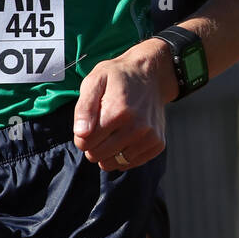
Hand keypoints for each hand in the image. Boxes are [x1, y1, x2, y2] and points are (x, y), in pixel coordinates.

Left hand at [72, 41, 174, 171]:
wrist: (150, 74)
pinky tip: (124, 137)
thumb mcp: (95, 81)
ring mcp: (149, 137)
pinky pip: (129, 163)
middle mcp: (136, 127)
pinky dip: (122, 154)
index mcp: (118, 112)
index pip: (85, 143)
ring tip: (112, 131)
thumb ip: (84, 108)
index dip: (81, 135)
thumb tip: (81, 134)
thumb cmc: (118, 77)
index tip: (88, 123)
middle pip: (97, 155)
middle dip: (92, 144)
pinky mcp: (157, 144)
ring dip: (107, 151)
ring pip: (113, 163)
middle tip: (99, 127)